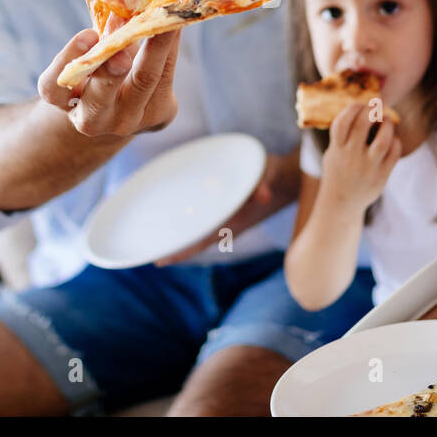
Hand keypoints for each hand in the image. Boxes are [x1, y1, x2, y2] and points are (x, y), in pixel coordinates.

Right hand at [37, 24, 180, 137]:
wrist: (123, 107)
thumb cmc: (98, 70)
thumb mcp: (91, 53)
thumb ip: (100, 34)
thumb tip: (120, 3)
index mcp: (64, 101)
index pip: (53, 88)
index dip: (69, 60)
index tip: (88, 33)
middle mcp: (91, 118)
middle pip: (99, 97)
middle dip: (112, 70)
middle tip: (124, 48)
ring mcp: (126, 121)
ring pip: (143, 84)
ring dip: (155, 49)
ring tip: (165, 23)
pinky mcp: (157, 115)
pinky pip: (165, 77)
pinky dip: (170, 48)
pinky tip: (176, 26)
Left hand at [154, 152, 298, 265]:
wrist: (289, 181)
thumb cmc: (275, 176)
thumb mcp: (270, 175)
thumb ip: (264, 184)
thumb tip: (262, 194)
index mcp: (234, 222)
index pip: (203, 241)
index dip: (182, 252)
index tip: (161, 261)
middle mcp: (228, 226)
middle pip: (196, 242)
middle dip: (174, 248)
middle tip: (147, 252)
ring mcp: (228, 221)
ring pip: (199, 235)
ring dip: (181, 238)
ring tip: (156, 240)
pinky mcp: (229, 213)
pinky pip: (205, 223)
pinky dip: (190, 225)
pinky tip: (178, 222)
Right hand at [320, 102, 401, 211]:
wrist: (341, 203)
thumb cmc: (338, 172)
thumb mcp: (332, 154)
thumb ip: (342, 136)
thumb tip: (359, 111)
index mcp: (337, 149)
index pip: (342, 122)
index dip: (352, 108)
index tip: (359, 104)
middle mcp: (351, 157)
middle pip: (362, 125)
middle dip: (371, 110)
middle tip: (376, 105)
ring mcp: (367, 167)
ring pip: (383, 140)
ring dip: (387, 125)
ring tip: (387, 120)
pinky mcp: (381, 176)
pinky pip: (394, 153)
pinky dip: (396, 142)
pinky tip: (393, 140)